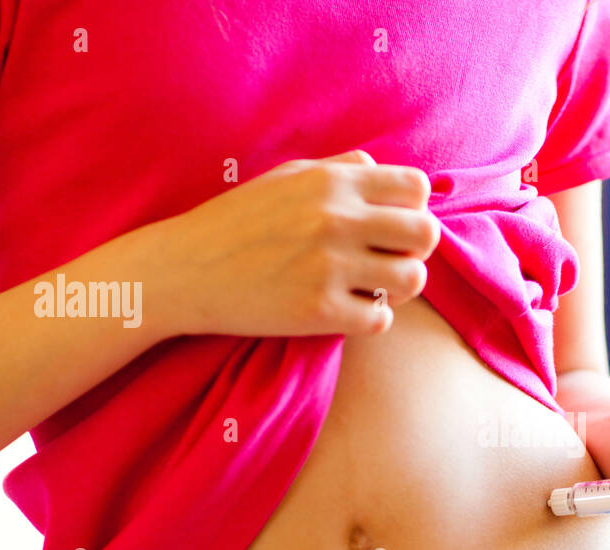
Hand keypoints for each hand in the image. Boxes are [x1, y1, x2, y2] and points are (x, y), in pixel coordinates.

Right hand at [147, 150, 440, 338]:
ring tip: (370, 287)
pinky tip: (347, 310)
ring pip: (412, 280)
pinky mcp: (319, 312)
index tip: (391, 227)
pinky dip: (371, 318)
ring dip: (398, 288)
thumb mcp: (286, 177)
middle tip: (386, 261)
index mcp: (332, 182)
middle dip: (413, 250)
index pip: (416, 189)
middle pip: (426, 235)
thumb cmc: (237, 221)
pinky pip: (382, 319)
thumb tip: (383, 168)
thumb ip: (339, 168)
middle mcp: (336, 220)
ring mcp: (329, 267)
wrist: (183, 271)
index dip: (412, 210)